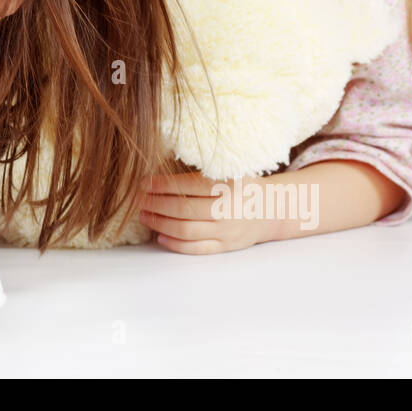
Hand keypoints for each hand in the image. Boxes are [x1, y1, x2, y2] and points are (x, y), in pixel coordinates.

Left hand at [137, 170, 278, 254]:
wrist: (272, 208)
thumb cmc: (242, 184)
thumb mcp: (230, 168)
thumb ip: (204, 166)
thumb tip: (162, 161)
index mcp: (229, 184)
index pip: (188, 185)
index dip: (161, 185)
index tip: (143, 183)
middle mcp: (229, 209)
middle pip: (183, 210)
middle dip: (155, 204)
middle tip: (139, 200)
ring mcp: (228, 230)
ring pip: (186, 230)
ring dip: (160, 223)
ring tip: (144, 215)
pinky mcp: (226, 246)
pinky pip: (197, 248)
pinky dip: (175, 244)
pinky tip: (159, 236)